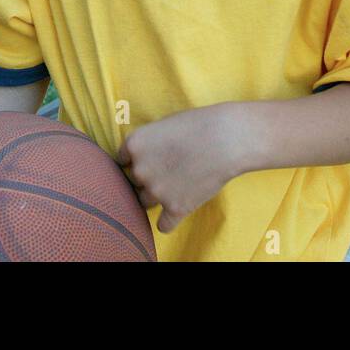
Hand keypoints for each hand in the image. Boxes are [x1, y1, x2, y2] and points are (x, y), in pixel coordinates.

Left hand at [116, 103, 247, 233]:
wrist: (227, 139)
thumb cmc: (198, 125)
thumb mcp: (164, 125)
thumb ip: (148, 144)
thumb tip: (141, 159)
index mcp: (134, 145)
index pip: (123, 161)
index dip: (138, 161)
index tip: (153, 158)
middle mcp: (140, 170)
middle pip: (134, 182)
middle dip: (148, 178)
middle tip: (169, 170)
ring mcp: (157, 191)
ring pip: (145, 203)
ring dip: (157, 197)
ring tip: (177, 185)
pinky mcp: (176, 208)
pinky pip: (163, 225)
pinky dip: (169, 220)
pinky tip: (177, 210)